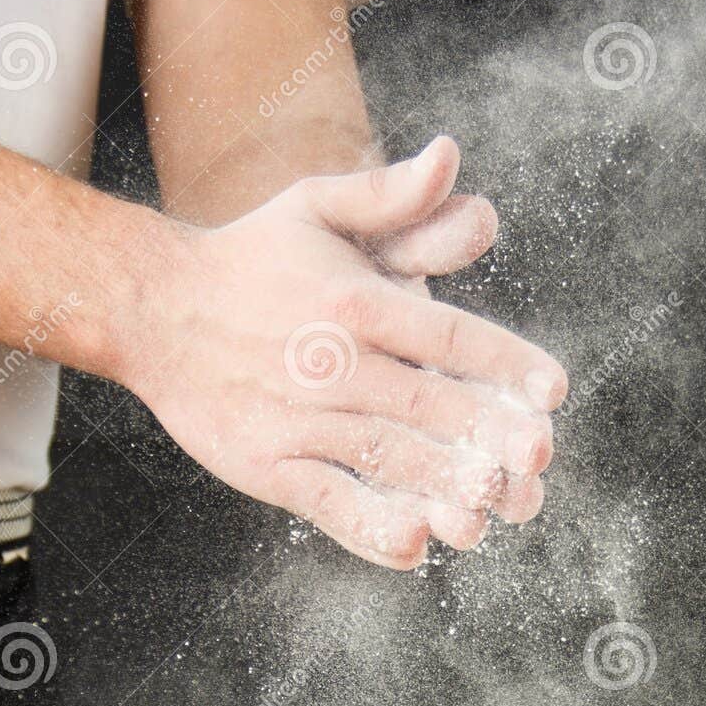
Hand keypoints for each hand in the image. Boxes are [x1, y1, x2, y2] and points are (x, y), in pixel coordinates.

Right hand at [130, 138, 566, 568]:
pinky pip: (328, 504)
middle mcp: (332, 364)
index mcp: (355, 303)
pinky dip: (371, 530)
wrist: (153, 310)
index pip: (448, 337)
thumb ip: (391, 196)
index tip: (552, 393)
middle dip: (489, 439)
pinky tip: (416, 548)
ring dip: (443, 491)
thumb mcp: (316, 208)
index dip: (506, 365)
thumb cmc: (251, 260)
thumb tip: (452, 157)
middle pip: (427, 408)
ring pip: (385, 462)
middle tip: (540, 464)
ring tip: (493, 513)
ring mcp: (299, 420)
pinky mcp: (268, 465)